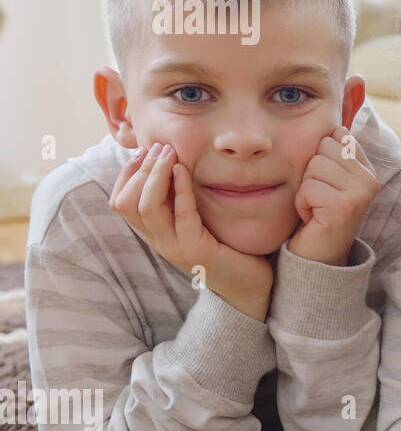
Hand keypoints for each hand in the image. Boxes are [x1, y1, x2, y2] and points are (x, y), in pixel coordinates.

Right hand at [110, 143, 272, 319]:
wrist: (249, 284)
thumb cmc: (227, 247)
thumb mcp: (197, 220)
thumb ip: (181, 199)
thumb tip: (173, 163)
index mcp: (155, 233)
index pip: (121, 202)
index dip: (127, 174)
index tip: (142, 151)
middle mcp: (158, 241)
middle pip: (127, 202)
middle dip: (140, 169)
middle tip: (158, 146)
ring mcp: (175, 247)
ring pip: (146, 207)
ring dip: (155, 175)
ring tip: (168, 153)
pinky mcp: (196, 251)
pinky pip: (181, 215)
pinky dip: (179, 190)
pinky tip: (183, 170)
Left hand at [287, 127, 380, 265]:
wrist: (316, 260)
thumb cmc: (315, 216)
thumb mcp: (326, 179)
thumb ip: (333, 152)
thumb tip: (340, 119)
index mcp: (367, 170)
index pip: (337, 135)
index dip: (320, 157)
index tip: (325, 184)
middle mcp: (370, 180)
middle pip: (323, 147)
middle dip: (310, 172)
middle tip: (318, 198)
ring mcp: (360, 193)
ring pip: (314, 165)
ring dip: (304, 189)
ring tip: (314, 208)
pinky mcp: (345, 207)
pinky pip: (308, 187)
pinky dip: (301, 204)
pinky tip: (311, 218)